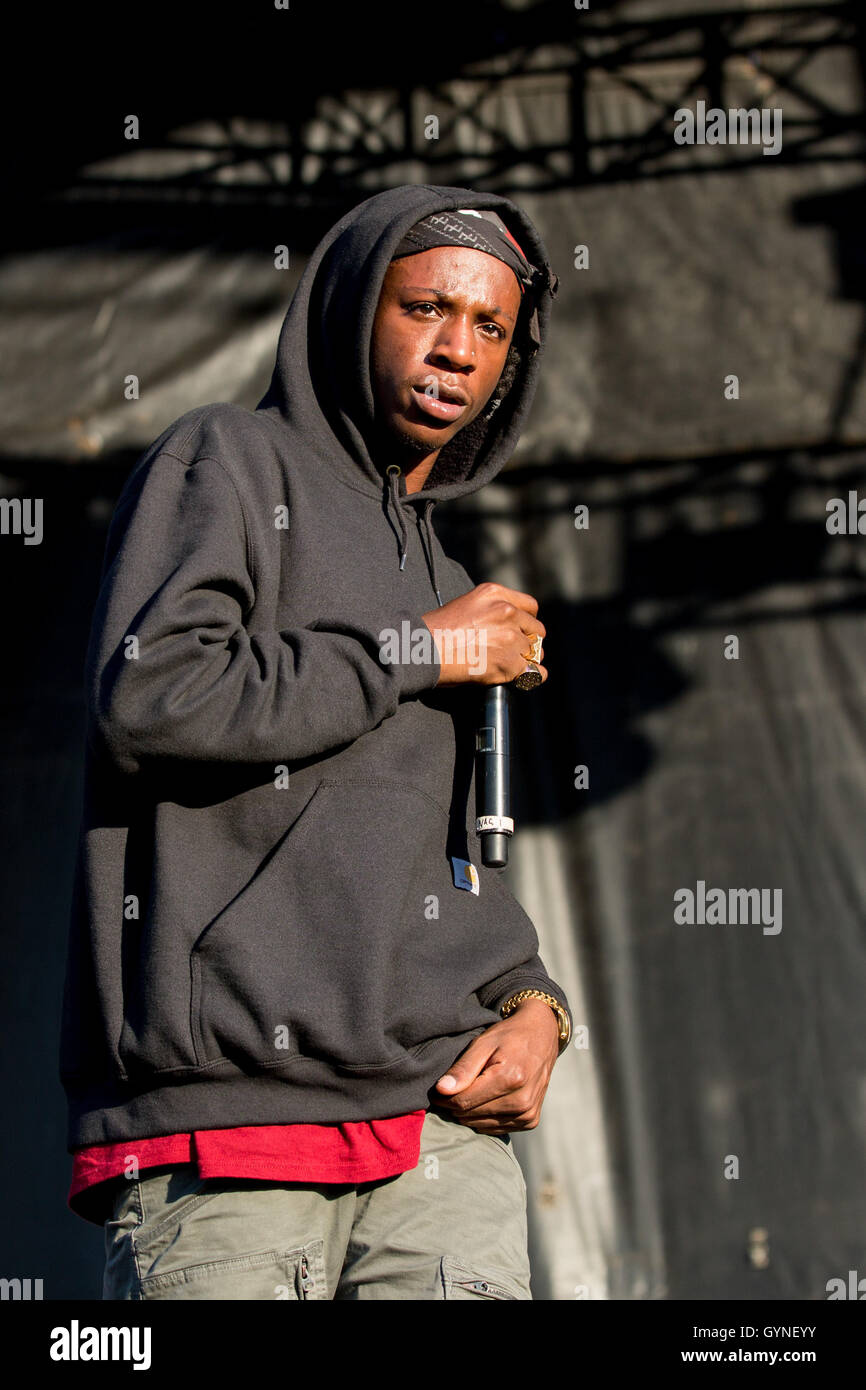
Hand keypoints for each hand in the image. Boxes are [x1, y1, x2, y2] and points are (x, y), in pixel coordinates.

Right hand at [420, 582, 546, 686]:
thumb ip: (489, 610)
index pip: (530, 606)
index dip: (528, 621)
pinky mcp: (510, 662)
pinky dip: (532, 676)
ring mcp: (510, 637)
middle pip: (536, 629)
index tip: (523, 629)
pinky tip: (526, 678)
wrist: (425, 650)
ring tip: (512, 666)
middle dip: (528, 641)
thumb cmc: (436, 631)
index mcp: (495, 594)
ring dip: (526, 659)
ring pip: (534, 651)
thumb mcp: (466, 605)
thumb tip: (504, 625)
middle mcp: (507, 612)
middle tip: (517, 651)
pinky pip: (535, 672)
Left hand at [432, 998, 559, 1133]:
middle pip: (471, 1115)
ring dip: (470, 1113)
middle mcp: (522, 1100)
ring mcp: (528, 1113)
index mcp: (510, 1078)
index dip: (445, 1099)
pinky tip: (485, 1101)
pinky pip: (496, 1128)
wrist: (542, 1036)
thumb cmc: (509, 1036)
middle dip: (456, 1105)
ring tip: (470, 1092)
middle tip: (452, 1089)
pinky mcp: (531, 1121)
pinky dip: (485, 1118)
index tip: (436, 1091)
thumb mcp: (483, 1043)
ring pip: (481, 1125)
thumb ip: (463, 1068)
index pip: (464, 1101)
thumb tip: (441, 1090)